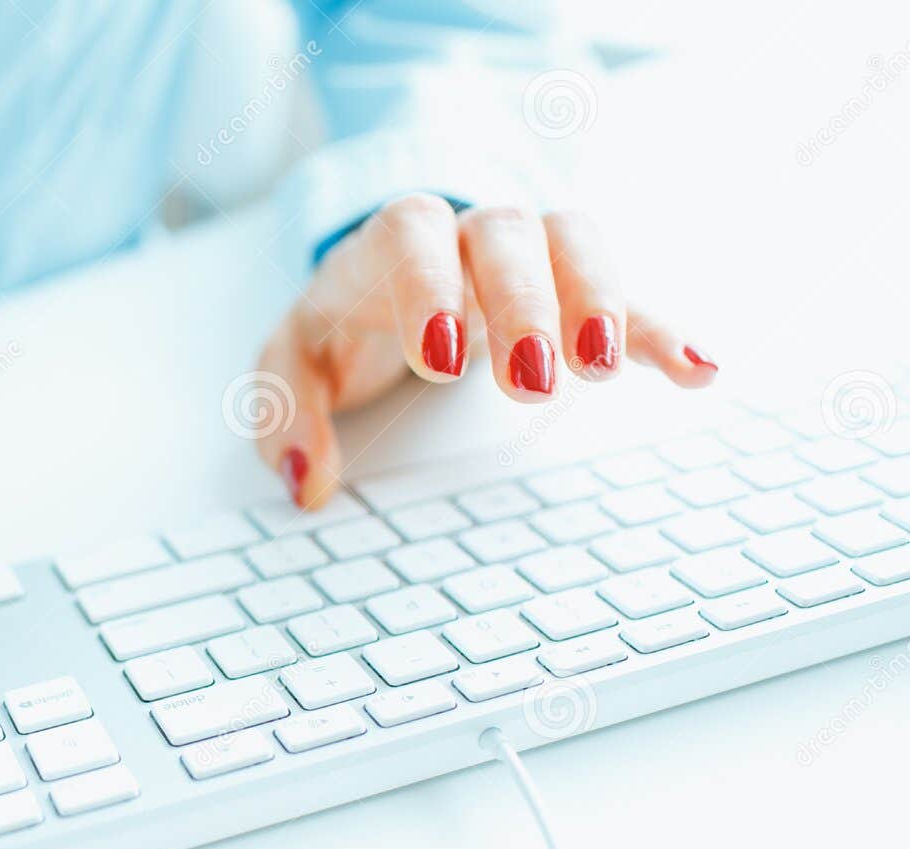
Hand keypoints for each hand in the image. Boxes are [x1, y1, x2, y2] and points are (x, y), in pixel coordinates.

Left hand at [254, 196, 717, 506]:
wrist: (385, 279)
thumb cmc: (341, 323)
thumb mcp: (294, 364)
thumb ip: (286, 416)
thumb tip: (308, 481)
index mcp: (384, 246)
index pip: (407, 234)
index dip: (428, 286)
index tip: (444, 358)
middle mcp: (462, 234)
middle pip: (503, 233)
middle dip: (524, 301)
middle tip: (532, 379)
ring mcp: (524, 254)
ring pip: (573, 240)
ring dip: (599, 298)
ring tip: (608, 367)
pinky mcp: (571, 289)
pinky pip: (627, 294)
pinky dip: (661, 328)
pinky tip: (697, 370)